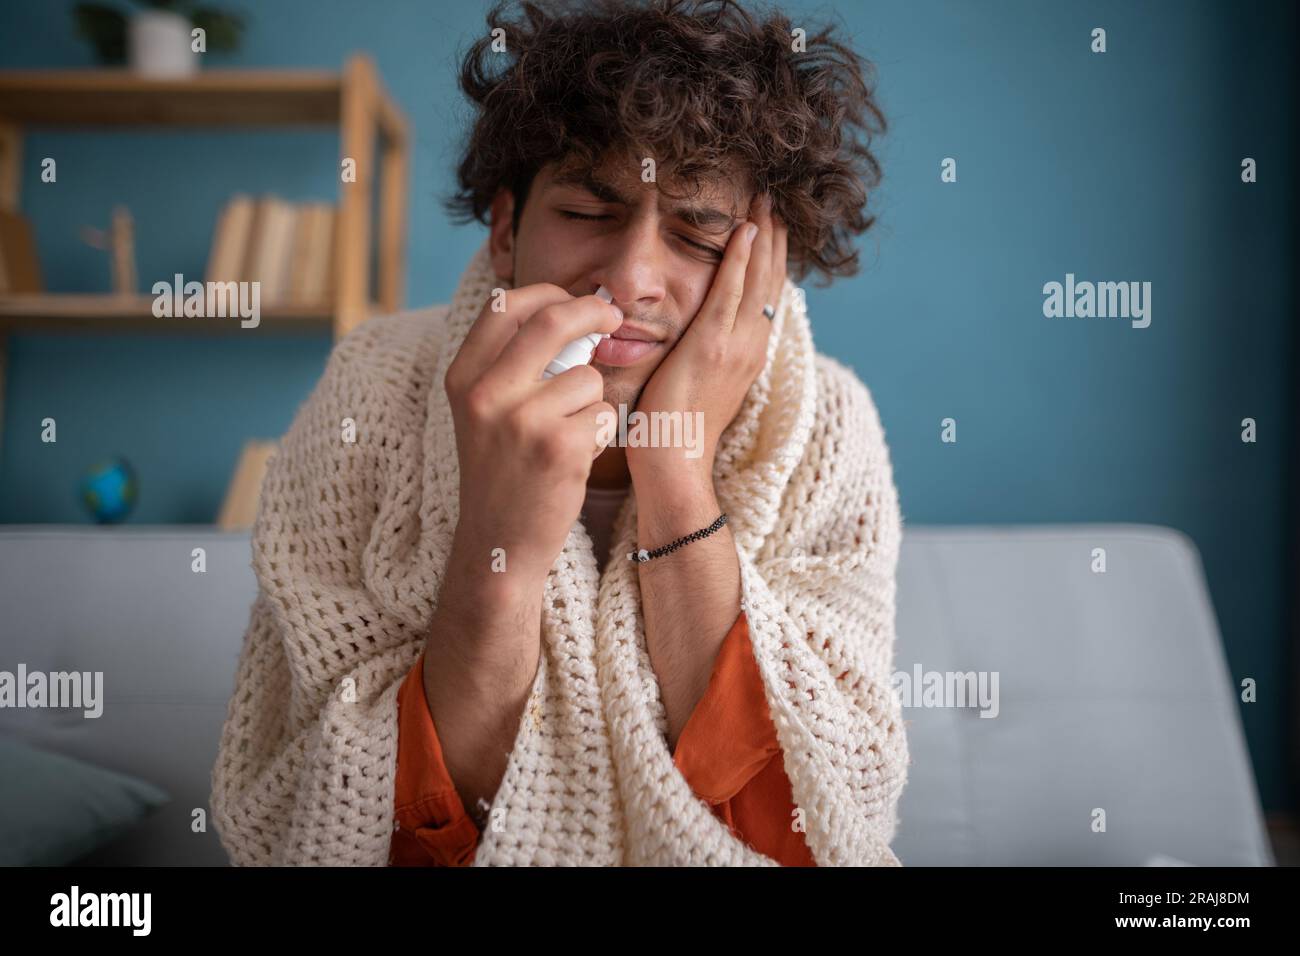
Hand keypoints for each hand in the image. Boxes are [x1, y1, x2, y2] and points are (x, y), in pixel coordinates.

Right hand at [443, 283, 622, 590]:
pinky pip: (602, 415)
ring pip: (588, 378)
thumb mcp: (484, 411)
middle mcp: (486, 393)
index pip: (505, 303)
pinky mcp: (558, 448)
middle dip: (593, 313)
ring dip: (592, 404)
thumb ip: (510, 363)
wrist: (497, 544)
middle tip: (614, 319)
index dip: (548, 293)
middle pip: (552, 319)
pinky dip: (599, 435)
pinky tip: (574, 461)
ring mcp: (522, 420)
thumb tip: (568, 309)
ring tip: (567, 437)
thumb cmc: (501, 472)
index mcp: (463, 376)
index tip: (576, 302)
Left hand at [627, 192, 787, 491]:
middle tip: (773, 199)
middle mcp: (752, 346)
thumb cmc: (675, 431)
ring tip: (764, 201)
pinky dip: (739, 257)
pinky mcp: (712, 344)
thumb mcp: (698, 386)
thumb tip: (694, 339)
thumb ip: (703, 357)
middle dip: (773, 238)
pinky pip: (730, 290)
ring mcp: (736, 345)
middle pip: (770, 280)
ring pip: (758, 278)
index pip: (766, 297)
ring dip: (762, 235)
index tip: (770, 226)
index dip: (771, 259)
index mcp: (749, 356)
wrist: (675, 462)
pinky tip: (743, 229)